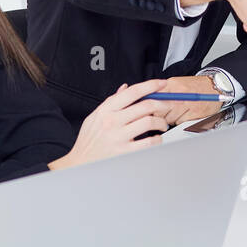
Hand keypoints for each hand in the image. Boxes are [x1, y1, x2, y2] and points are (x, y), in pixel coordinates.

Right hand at [51, 79, 167, 168]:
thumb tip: (125, 88)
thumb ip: (111, 102)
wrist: (79, 163)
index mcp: (106, 110)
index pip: (132, 92)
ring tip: (162, 124)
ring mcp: (118, 137)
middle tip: (167, 106)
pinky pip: (149, 142)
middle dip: (162, 103)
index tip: (161, 83)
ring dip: (161, 122)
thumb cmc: (88, 140)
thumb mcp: (94, 117)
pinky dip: (157, 139)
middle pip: (145, 105)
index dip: (151, 85)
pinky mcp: (125, 152)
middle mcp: (112, 121)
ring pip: (149, 121)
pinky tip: (156, 139)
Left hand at [150, 75, 221, 124]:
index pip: (154, 98)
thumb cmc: (195, 86)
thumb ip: (163, 91)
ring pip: (169, 118)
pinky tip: (184, 115)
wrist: (214, 86)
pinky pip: (179, 122)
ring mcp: (187, 103)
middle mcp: (179, 93)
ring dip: (170, 119)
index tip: (151, 110)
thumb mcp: (177, 83)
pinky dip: (179, 121)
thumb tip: (148, 101)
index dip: (151, 107)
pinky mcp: (194, 112)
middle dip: (160, 115)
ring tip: (177, 113)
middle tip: (164, 113)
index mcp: (172, 84)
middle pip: (160, 111)